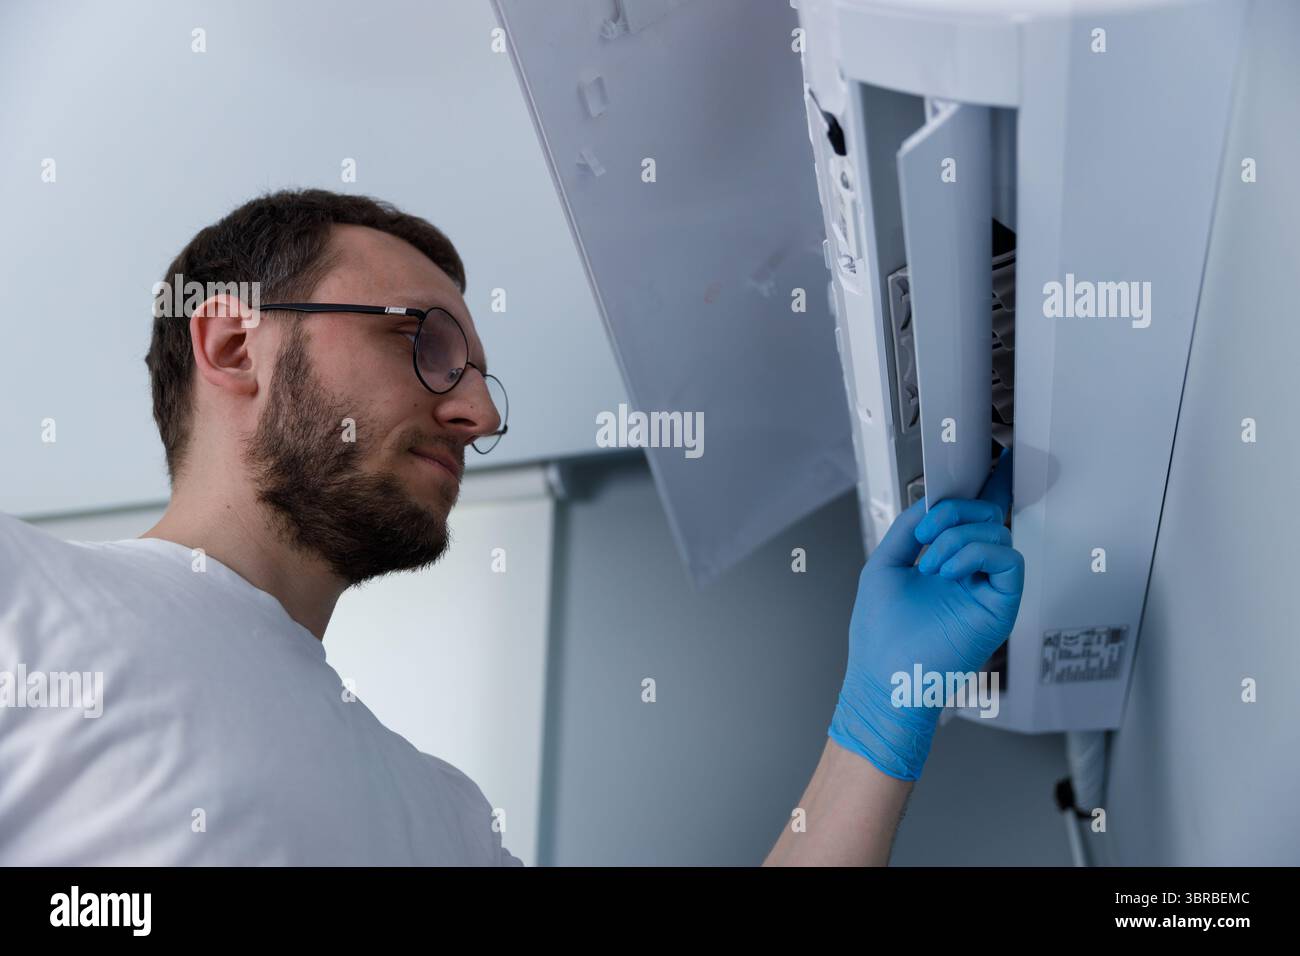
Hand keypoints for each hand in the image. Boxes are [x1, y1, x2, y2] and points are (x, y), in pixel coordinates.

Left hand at [829, 450, 1023, 780]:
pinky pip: (1007, 557)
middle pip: (986, 515)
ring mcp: (987, 587)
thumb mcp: (885, 566)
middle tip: (927, 533)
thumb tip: (928, 504)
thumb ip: (908, 529)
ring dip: (957, 536)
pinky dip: (974, 552)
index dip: (987, 489)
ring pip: (996, 531)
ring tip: (931, 565)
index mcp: (945, 562)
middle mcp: (970, 572)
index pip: (972, 520)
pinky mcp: (1001, 602)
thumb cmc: (881, 636)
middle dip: (955, 511)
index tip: (995, 460)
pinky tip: (948, 570)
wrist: (886, 677)